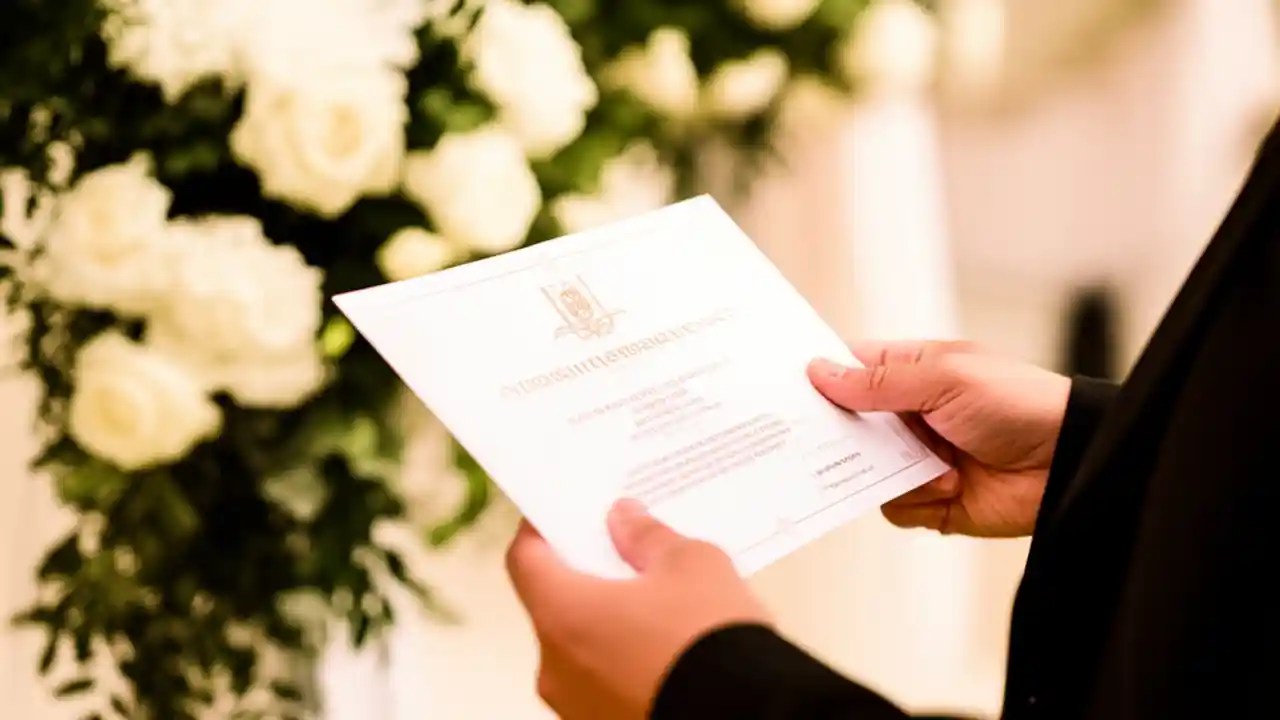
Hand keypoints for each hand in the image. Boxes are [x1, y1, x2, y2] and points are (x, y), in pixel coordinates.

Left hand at [506, 500, 768, 719]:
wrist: (748, 714)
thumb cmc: (710, 637)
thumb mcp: (691, 564)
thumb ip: (647, 537)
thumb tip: (623, 519)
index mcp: (563, 616)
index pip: (525, 560)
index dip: (541, 531)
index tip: (563, 516)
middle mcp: (556, 668)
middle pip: (555, 606)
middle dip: (586, 580)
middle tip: (623, 557)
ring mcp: (578, 708)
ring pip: (581, 651)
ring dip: (607, 626)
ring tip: (658, 609)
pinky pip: (605, 685)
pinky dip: (625, 663)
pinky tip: (667, 651)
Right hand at [808, 340, 1070, 536]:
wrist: (1069, 463)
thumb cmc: (1018, 404)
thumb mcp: (945, 379)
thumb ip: (879, 382)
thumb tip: (819, 372)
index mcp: (910, 372)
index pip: (848, 370)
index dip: (818, 379)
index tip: (787, 391)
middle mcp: (906, 415)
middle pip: (845, 425)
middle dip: (841, 435)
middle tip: (833, 439)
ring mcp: (914, 458)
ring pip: (862, 470)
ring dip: (892, 470)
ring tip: (930, 464)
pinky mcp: (928, 499)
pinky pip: (891, 505)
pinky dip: (917, 499)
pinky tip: (949, 486)